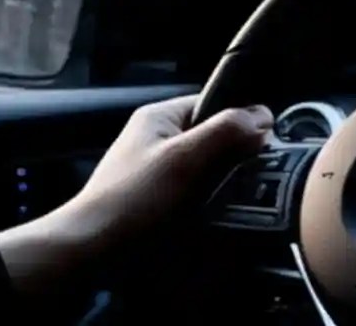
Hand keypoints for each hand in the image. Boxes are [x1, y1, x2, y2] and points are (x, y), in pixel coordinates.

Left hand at [0, 95, 272, 294]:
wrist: (90, 251)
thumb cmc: (135, 199)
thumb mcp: (185, 159)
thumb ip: (226, 132)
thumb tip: (264, 116)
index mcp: (159, 116)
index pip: (214, 104)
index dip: (240, 122)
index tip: (261, 148)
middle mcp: (155, 138)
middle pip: (211, 138)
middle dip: (232, 158)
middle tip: (249, 180)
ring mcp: (153, 170)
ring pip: (204, 169)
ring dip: (221, 185)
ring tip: (233, 202)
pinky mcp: (154, 200)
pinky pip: (193, 194)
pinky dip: (206, 204)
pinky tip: (213, 218)